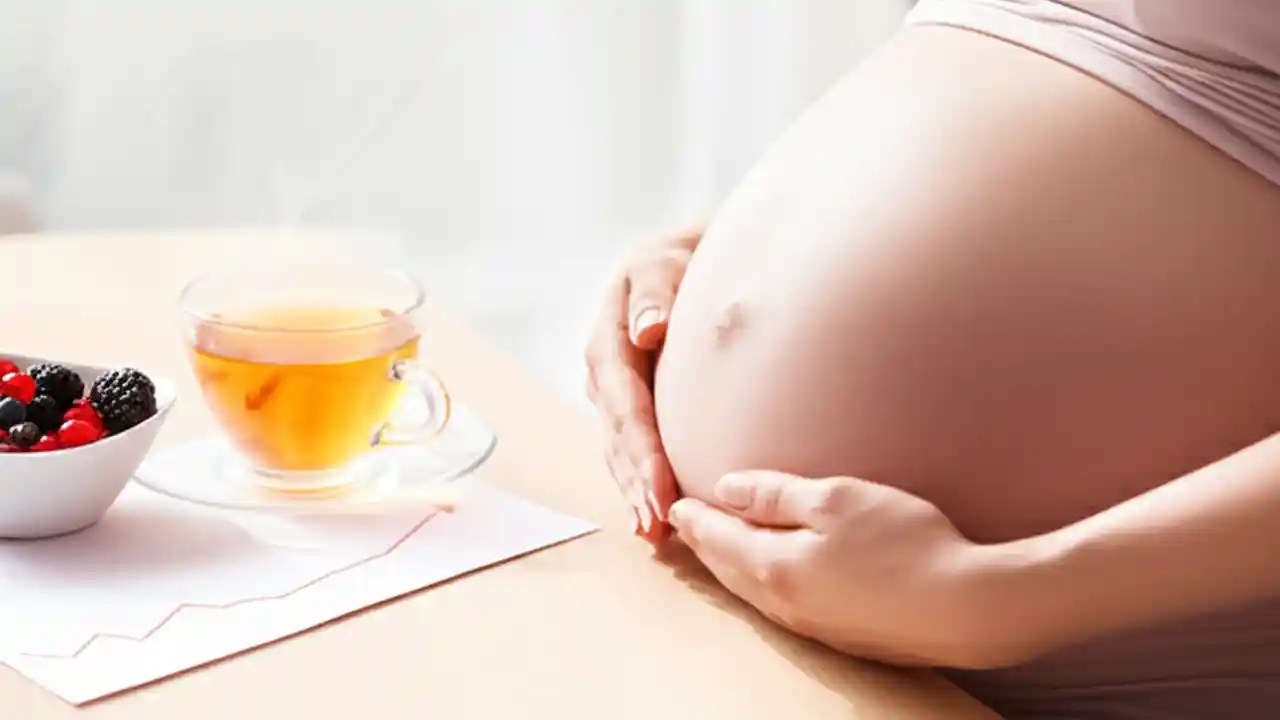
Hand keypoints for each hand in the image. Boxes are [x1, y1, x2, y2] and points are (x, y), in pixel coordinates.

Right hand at [586, 225, 702, 542]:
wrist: (697, 252)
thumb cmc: (690, 252)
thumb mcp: (671, 255)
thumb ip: (657, 286)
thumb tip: (648, 330)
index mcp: (610, 333)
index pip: (625, 400)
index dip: (641, 447)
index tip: (661, 487)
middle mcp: (605, 367)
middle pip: (618, 433)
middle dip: (636, 481)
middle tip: (658, 524)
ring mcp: (616, 388)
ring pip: (620, 447)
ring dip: (634, 491)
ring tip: (653, 533)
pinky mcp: (632, 401)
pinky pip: (632, 446)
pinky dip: (642, 481)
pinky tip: (656, 516)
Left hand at [668, 470, 1028, 668]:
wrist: (968, 608)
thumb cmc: (906, 543)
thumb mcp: (836, 499)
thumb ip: (775, 494)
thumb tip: (725, 489)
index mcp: (774, 566)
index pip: (715, 537)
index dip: (691, 517)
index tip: (671, 503)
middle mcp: (784, 602)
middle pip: (726, 568)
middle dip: (700, 544)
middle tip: (681, 526)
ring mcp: (812, 623)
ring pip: (750, 590)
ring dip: (726, 566)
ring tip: (714, 548)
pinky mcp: (840, 634)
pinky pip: (778, 603)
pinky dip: (758, 582)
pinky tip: (769, 574)